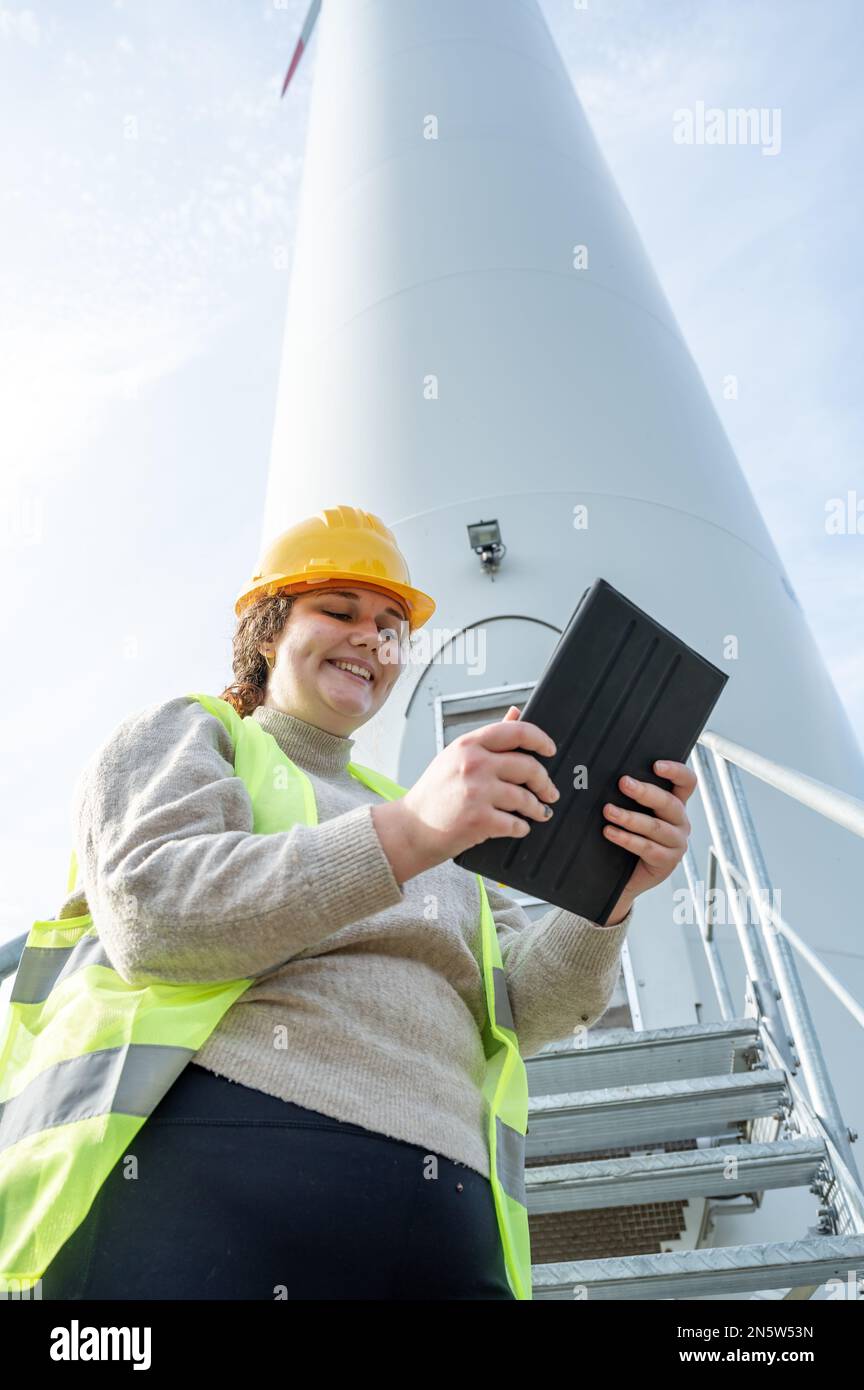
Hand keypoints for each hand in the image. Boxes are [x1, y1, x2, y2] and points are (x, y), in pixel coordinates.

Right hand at [372, 704, 559, 881]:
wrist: (410, 828)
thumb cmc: (434, 793)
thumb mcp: (455, 756)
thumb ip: (489, 737)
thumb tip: (516, 712)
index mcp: (469, 744)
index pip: (516, 731)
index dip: (540, 739)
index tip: (550, 750)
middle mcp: (474, 764)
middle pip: (528, 767)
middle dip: (545, 782)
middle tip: (549, 791)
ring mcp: (476, 791)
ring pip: (525, 798)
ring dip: (538, 808)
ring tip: (539, 812)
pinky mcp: (479, 819)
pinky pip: (515, 823)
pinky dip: (522, 828)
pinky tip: (520, 827)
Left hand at [602, 760, 696, 917]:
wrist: (627, 875)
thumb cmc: (630, 836)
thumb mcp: (635, 812)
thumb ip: (631, 795)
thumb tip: (608, 775)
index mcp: (676, 804)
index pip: (687, 782)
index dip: (676, 771)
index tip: (656, 765)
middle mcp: (681, 822)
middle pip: (669, 803)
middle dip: (644, 792)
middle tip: (623, 783)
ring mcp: (677, 843)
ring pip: (655, 826)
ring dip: (629, 817)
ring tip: (608, 811)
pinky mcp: (668, 862)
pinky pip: (647, 847)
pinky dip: (627, 839)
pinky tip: (610, 832)